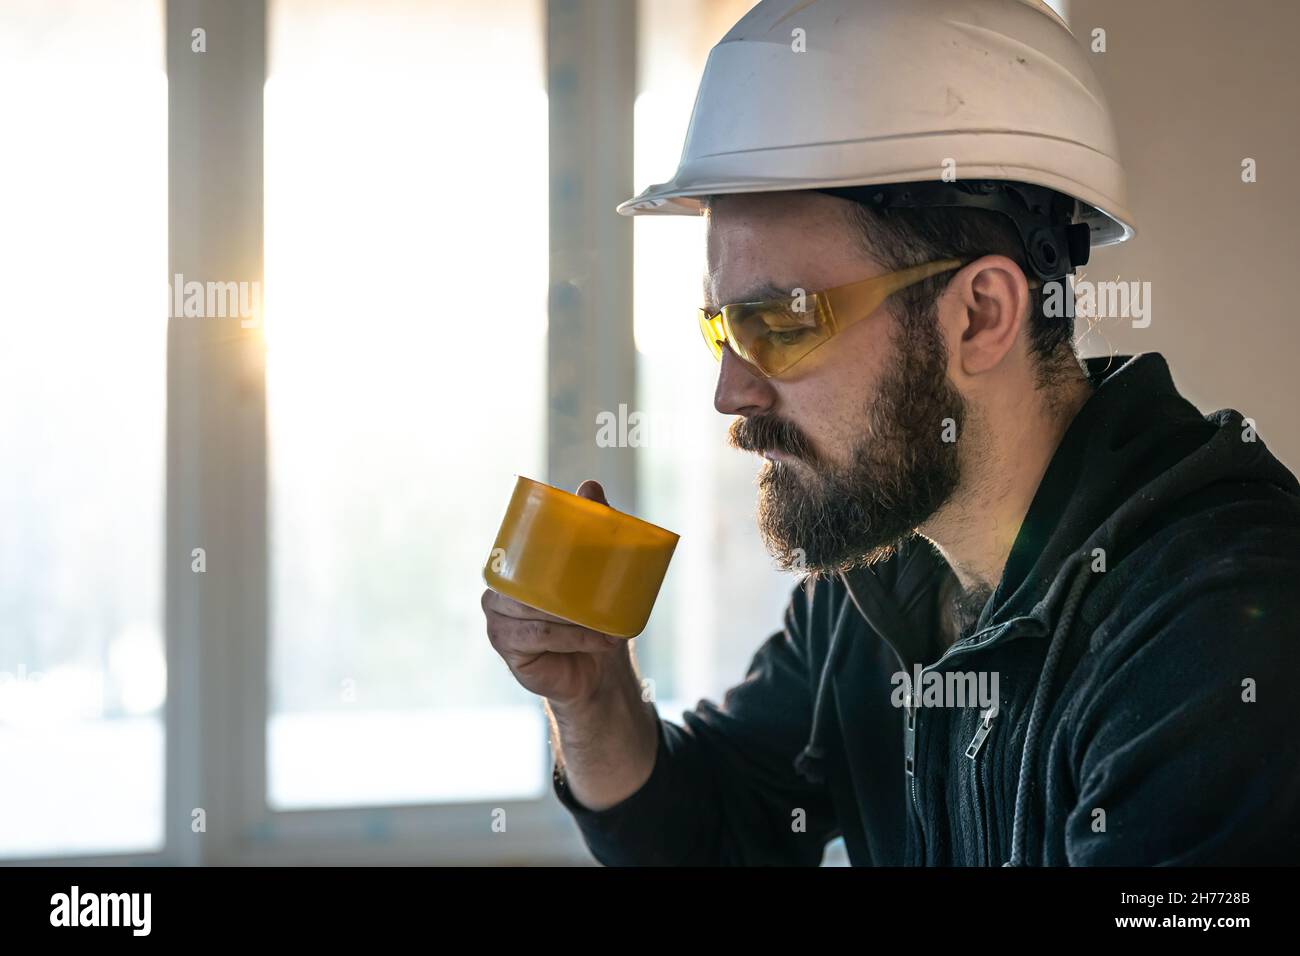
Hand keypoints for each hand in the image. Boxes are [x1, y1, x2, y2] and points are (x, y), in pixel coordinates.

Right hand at [482, 480, 630, 707]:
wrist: (594, 669)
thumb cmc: (591, 615)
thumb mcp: (595, 571)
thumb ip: (592, 526)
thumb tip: (590, 485)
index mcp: (510, 568)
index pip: (519, 551)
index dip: (543, 546)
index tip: (581, 553)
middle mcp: (497, 593)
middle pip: (526, 582)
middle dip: (564, 587)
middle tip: (603, 593)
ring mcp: (498, 622)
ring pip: (536, 611)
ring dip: (575, 617)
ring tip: (608, 623)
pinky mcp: (508, 649)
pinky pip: (541, 637)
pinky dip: (573, 637)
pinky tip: (599, 640)